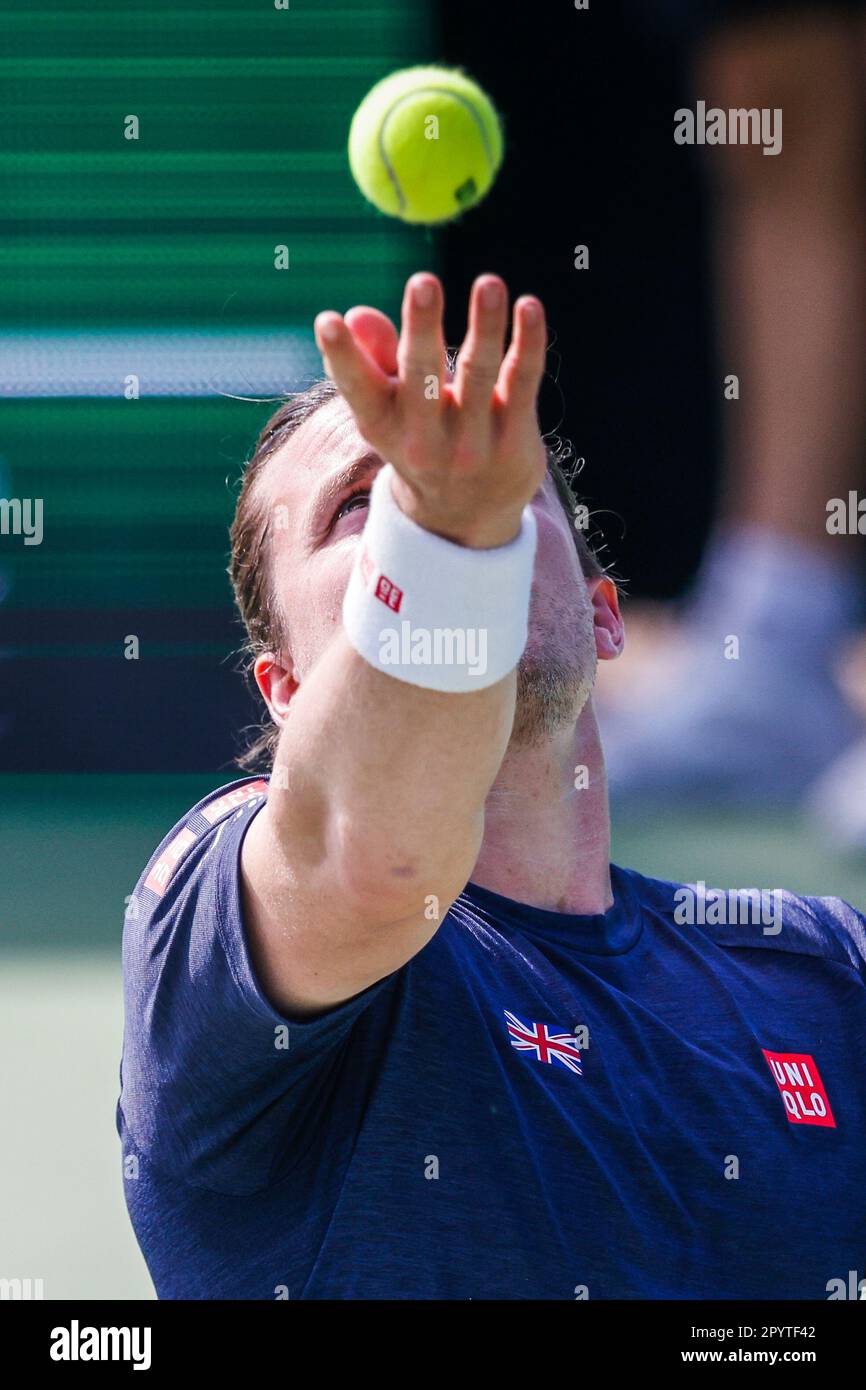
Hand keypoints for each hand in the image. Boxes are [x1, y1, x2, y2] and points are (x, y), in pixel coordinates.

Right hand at [313, 272, 547, 548]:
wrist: (466, 517)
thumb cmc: (420, 439)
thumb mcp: (388, 409)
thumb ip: (374, 360)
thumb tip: (357, 315)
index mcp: (382, 425)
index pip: (358, 389)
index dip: (342, 356)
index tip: (327, 322)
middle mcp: (424, 438)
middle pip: (422, 378)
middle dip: (422, 329)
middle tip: (423, 281)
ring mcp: (472, 443)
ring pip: (479, 374)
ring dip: (486, 326)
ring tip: (489, 283)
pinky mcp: (514, 441)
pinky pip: (522, 383)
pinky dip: (528, 344)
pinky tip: (528, 307)